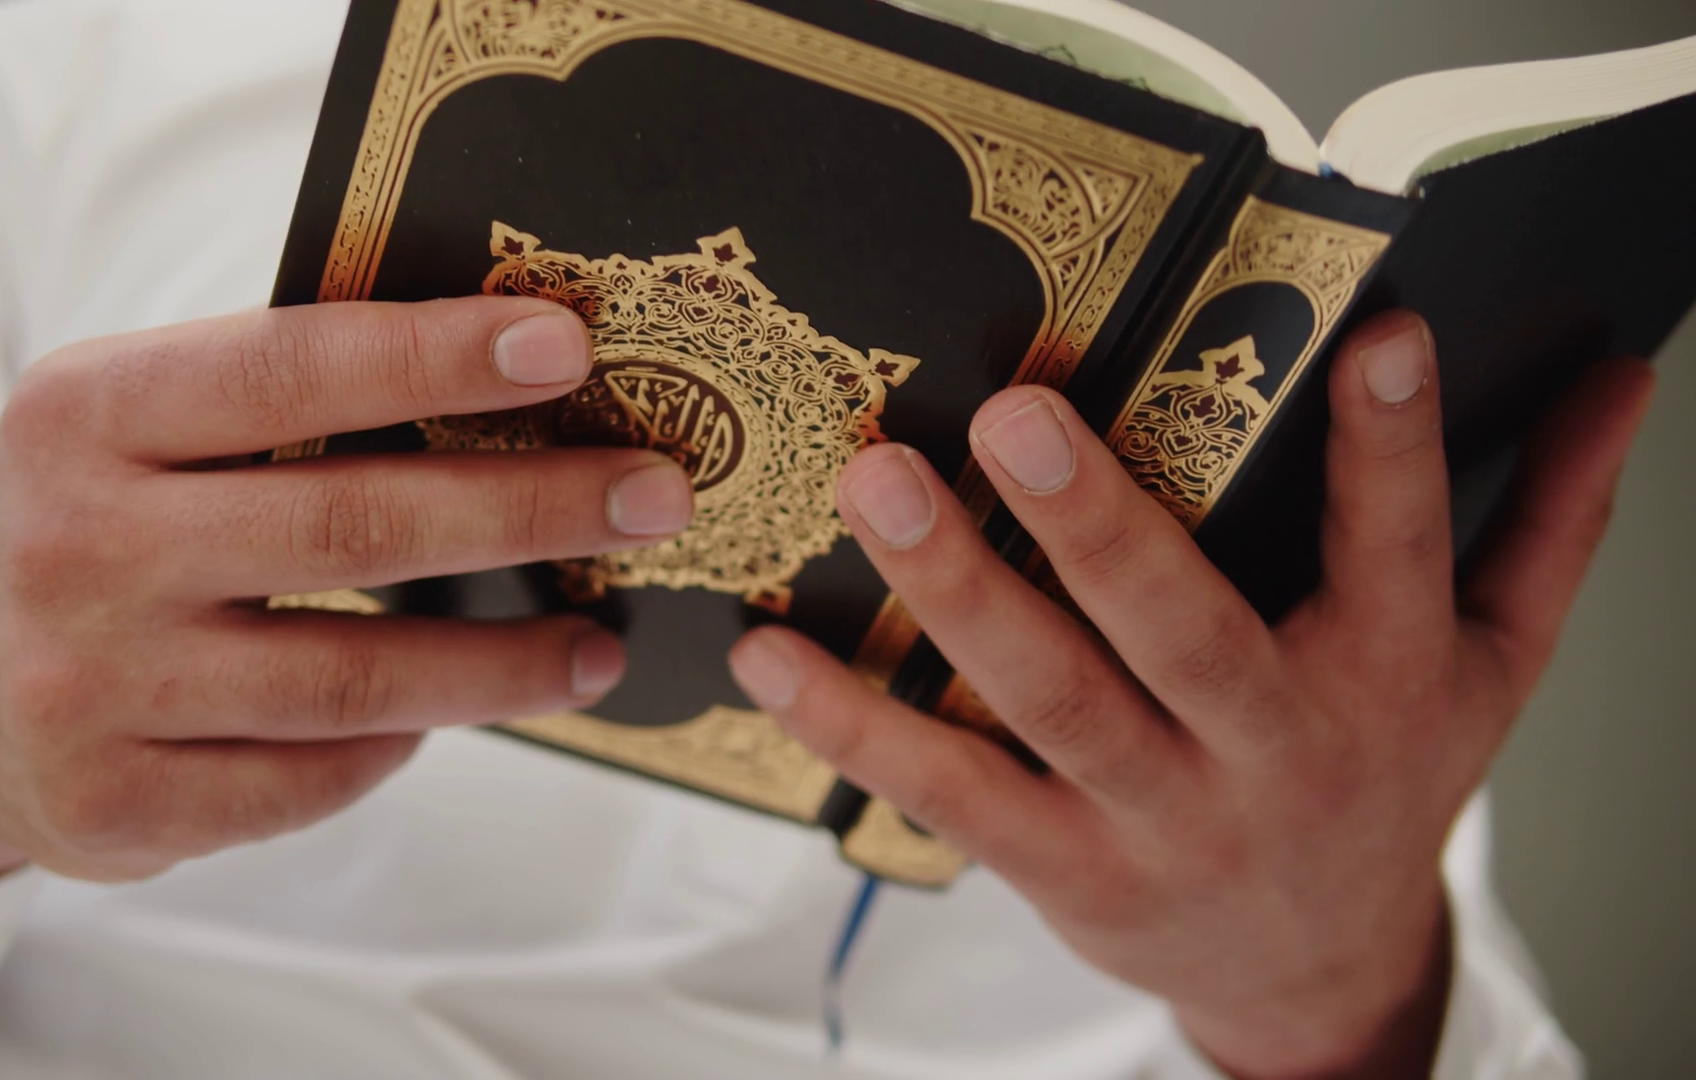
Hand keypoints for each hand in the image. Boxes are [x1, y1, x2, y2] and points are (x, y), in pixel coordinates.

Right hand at [0, 298, 694, 897]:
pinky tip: (456, 711)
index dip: (436, 356)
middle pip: (353, 527)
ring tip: (597, 645)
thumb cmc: (84, 530)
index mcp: (83, 414)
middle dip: (531, 510)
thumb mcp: (128, 431)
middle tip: (654, 496)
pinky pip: (313, 777)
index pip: (290, 368)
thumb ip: (270, 402)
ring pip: (355, 679)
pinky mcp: (119, 804)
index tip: (566, 346)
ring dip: (505, 663)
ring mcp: (90, 687)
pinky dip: (403, 742)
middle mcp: (77, 547)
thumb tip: (502, 376)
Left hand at [728, 312, 1653, 1077]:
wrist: (1317, 970)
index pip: (1396, 546)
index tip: (1380, 335)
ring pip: (1053, 704)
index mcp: (1384, 678)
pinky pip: (952, 793)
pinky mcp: (1066, 868)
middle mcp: (1272, 750)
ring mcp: (1160, 818)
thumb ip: (1548, 525)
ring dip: (958, 596)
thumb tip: (1619, 385)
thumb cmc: (1391, 780)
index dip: (1393, 445)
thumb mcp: (1492, 666)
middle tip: (1012, 413)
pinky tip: (775, 654)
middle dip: (1100, 524)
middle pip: (1184, 633)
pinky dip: (856, 728)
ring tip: (875, 490)